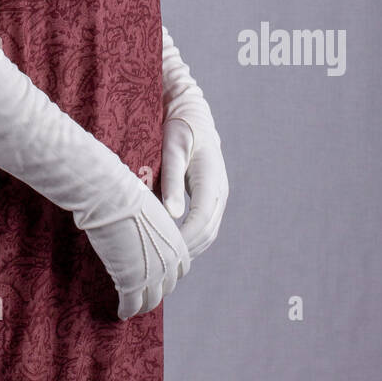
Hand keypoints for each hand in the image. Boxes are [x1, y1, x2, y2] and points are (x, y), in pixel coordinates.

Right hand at [85, 181, 190, 319]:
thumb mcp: (151, 213)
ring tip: (133, 308)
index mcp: (177, 244)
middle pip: (166, 287)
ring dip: (142, 306)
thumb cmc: (126, 196)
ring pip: (150, 300)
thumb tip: (145, 228)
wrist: (112, 198)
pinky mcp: (131, 283)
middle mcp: (169, 263)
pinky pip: (131, 304)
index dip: (168, 275)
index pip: (180, 270)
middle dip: (156, 291)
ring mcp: (151, 275)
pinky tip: (121, 312)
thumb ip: (153, 229)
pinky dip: (126, 310)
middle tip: (144, 294)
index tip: (158, 277)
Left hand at [161, 115, 227, 257]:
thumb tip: (173, 214)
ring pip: (209, 231)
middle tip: (162, 264)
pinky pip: (206, 225)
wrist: (192, 117)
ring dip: (191, 248)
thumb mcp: (171, 149)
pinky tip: (174, 245)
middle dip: (187, 249)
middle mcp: (219, 191)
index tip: (166, 252)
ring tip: (167, 261)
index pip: (202, 219)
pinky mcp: (211, 198)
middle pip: (208, 230)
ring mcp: (218, 195)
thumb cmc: (178, 129)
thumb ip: (172, 179)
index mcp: (211, 179)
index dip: (186, 238)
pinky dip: (193, 239)